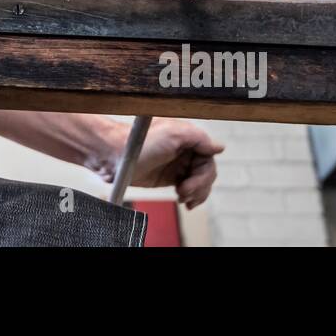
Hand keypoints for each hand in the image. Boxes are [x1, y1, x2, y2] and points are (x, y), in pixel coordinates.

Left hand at [90, 117, 224, 209]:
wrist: (115, 156)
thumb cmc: (139, 143)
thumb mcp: (171, 133)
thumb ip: (198, 137)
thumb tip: (219, 147)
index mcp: (187, 137)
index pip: (209, 156)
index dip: (204, 171)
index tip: (192, 180)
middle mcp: (185, 150)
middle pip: (207, 171)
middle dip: (199, 185)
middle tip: (184, 191)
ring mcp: (178, 164)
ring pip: (200, 181)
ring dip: (196, 193)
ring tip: (183, 198)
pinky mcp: (170, 177)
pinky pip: (189, 188)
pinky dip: (191, 196)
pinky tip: (185, 201)